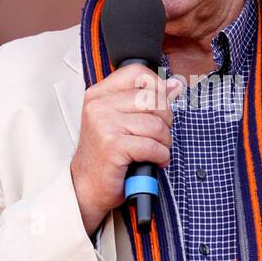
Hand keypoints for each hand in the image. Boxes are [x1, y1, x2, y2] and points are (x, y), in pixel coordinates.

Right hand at [70, 65, 182, 235]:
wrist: (87, 187)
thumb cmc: (106, 155)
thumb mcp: (120, 121)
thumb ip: (144, 101)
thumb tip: (174, 85)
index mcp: (99, 94)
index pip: (137, 73)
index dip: (158, 86)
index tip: (161, 104)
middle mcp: (99, 106)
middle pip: (152, 99)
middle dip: (165, 120)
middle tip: (159, 135)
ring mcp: (104, 125)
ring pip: (155, 125)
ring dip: (164, 142)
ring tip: (156, 151)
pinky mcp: (113, 146)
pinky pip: (152, 145)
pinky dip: (160, 156)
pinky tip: (154, 161)